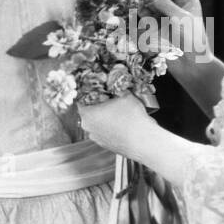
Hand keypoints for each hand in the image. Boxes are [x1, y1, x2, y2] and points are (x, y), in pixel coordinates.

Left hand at [80, 94, 204, 182]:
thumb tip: (116, 79)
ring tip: (116, 110)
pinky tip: (119, 122)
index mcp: (87, 112)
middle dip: (97, 103)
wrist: (143, 142)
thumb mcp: (125, 94)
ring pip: (95, 121)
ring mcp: (94, 137)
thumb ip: (117, 85)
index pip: (81, 97)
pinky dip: (108, 126)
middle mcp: (87, 126)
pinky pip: (103, 131)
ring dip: (103, 116)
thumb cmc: (132, 117)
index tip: (97, 87)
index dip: (89, 90)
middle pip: (88, 110)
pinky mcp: (103, 144)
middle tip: (108, 97)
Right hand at [141, 0, 209, 58]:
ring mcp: (164, 16)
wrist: (191, 65)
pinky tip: (141, 17)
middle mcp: (175, 5)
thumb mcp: (180, 19)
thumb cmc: (192, 40)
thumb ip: (164, 3)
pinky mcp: (156, 27)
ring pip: (150, 3)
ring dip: (144, 3)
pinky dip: (142, 15)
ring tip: (139, 6)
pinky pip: (146, 17)